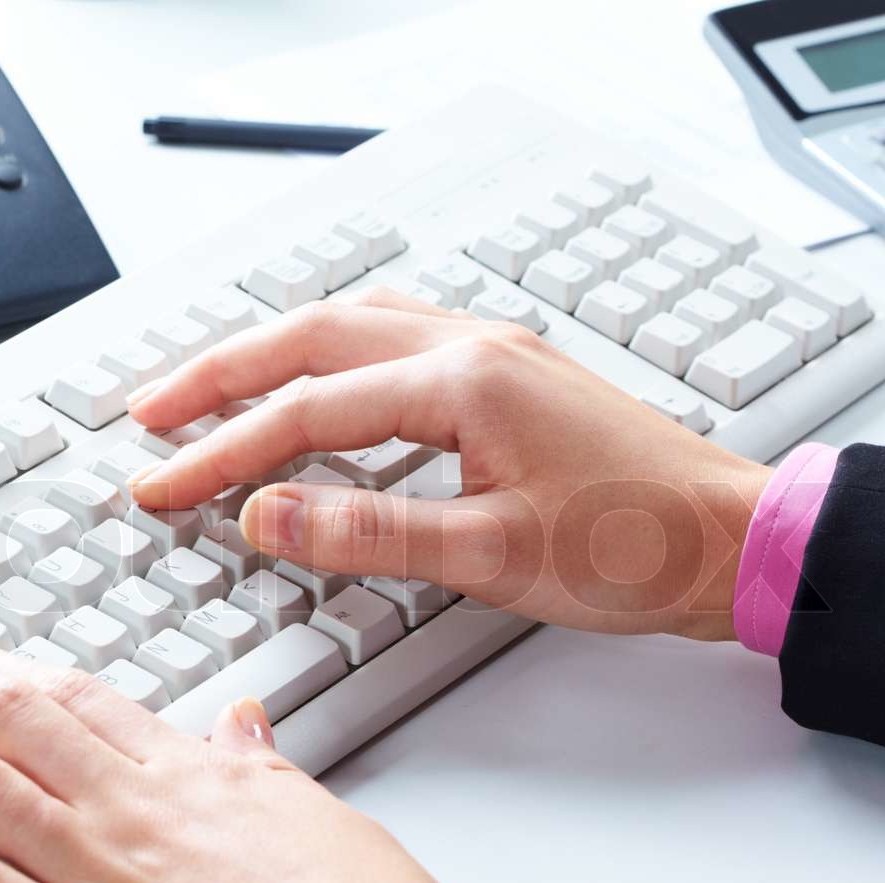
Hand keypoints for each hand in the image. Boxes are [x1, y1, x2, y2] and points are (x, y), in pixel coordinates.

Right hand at [126, 289, 772, 640]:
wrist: (734, 538)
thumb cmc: (636, 547)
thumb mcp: (491, 555)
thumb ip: (368, 532)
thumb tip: (266, 516)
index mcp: (463, 383)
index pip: (306, 414)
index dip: (223, 453)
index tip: (163, 484)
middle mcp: (473, 346)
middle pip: (312, 339)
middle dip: (220, 374)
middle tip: (149, 410)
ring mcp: (494, 351)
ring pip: (352, 325)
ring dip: (273, 352)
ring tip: (211, 384)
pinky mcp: (509, 374)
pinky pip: (395, 339)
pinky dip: (333, 354)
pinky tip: (321, 375)